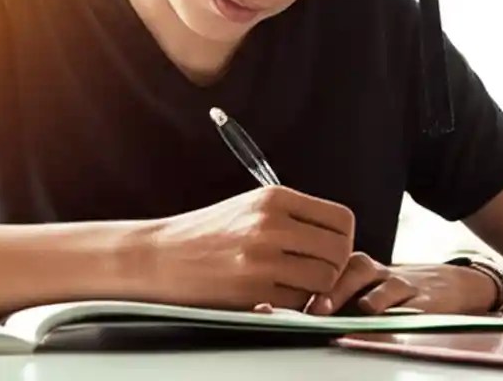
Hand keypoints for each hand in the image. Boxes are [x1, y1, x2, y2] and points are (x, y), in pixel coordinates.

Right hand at [141, 186, 354, 310]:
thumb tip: (339, 238)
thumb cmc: (205, 234)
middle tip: (312, 273)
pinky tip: (271, 294)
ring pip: (324, 279)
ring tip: (291, 284)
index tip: (327, 250)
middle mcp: (271, 223)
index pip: (342, 219)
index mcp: (274, 197)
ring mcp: (262, 256)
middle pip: (339, 251)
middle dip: (333, 267)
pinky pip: (297, 302)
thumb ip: (292, 217)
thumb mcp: (249, 207)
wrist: (160, 255)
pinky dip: (291, 304)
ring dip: (314, 289)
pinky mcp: (252, 288)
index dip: (342, 240)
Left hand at [304, 252, 499, 314]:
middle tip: (318, 308)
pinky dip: (405, 312)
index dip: (312, 283)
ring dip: (372, 298)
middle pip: (354, 270)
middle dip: (335, 289)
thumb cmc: (392, 292)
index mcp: (356, 268)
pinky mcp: (427, 299)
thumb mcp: (365, 291)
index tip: (294, 302)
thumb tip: (298, 315)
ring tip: (362, 309)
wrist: (447, 285)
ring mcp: (402, 284)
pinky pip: (415, 304)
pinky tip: (397, 320)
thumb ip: (336, 299)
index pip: (331, 268)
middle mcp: (376, 273)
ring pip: (384, 284)